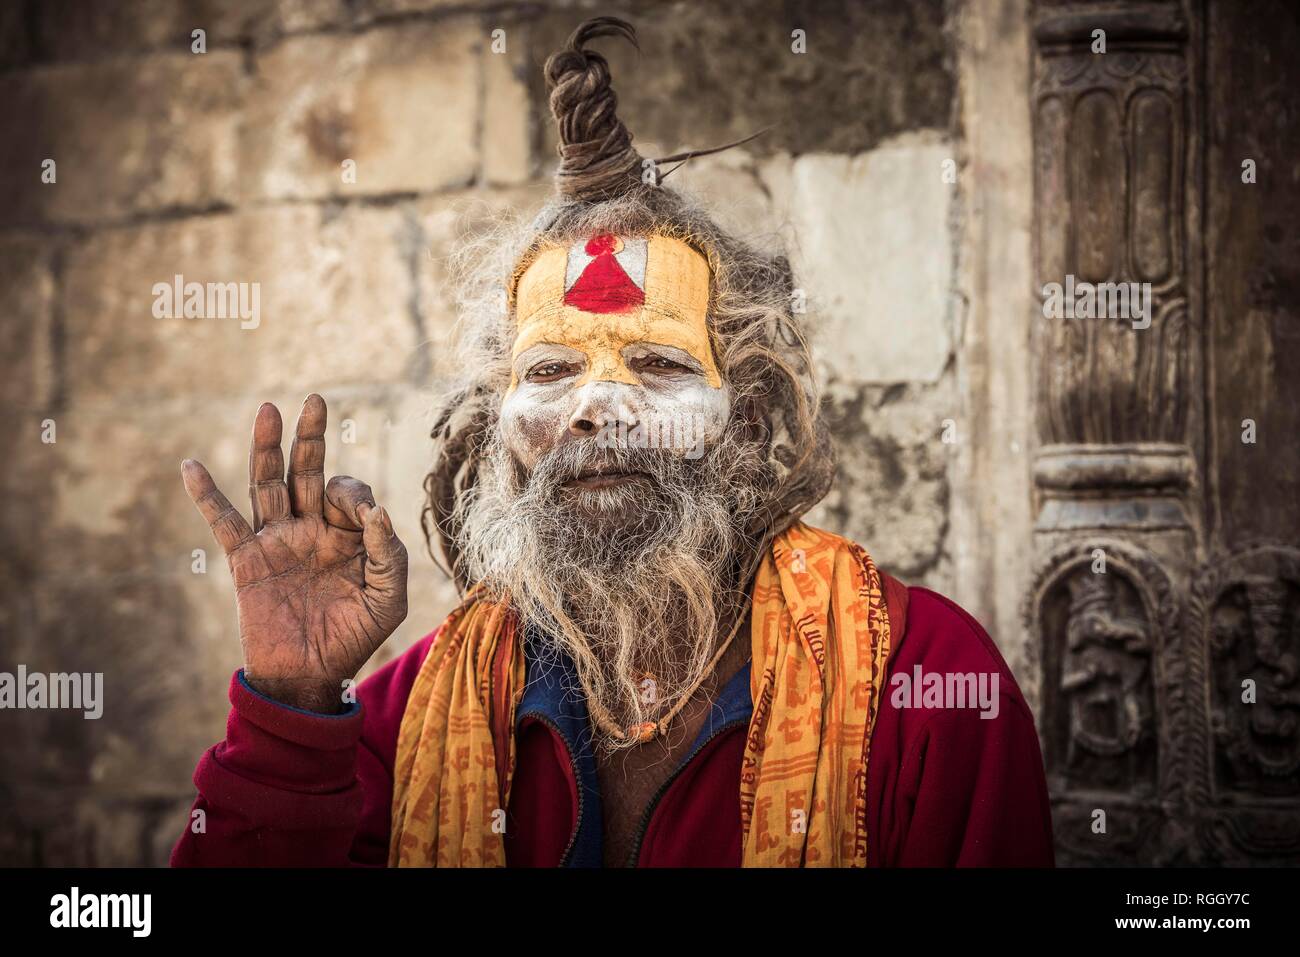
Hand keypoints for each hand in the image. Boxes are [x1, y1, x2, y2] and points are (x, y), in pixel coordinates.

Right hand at [181, 395, 407, 712]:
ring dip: (267, 448)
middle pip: (306, 472)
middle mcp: (309, 530)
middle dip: (310, 436)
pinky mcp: (247, 561)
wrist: (310, 676)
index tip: (362, 519)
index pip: (347, 494)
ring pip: (268, 484)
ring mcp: (276, 541)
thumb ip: (389, 554)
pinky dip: (207, 495)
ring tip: (268, 408)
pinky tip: (191, 466)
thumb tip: (378, 513)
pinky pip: (224, 522)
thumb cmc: (355, 637)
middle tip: (315, 399)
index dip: (354, 496)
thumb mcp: (388, 597)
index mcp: (345, 535)